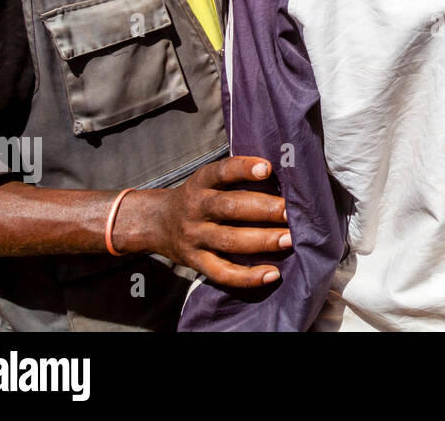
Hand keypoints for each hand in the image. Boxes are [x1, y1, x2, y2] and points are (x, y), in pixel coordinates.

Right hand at [116, 156, 289, 288]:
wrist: (154, 223)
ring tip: (289, 240)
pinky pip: (222, 273)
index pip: (221, 171)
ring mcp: (194, 237)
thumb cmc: (197, 198)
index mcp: (201, 183)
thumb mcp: (207, 181)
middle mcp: (196, 209)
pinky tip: (272, 274)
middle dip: (264, 209)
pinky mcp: (195, 262)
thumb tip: (281, 177)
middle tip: (290, 212)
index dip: (244, 168)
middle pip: (230, 207)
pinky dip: (248, 276)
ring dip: (262, 241)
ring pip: (229, 240)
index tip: (267, 168)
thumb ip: (235, 178)